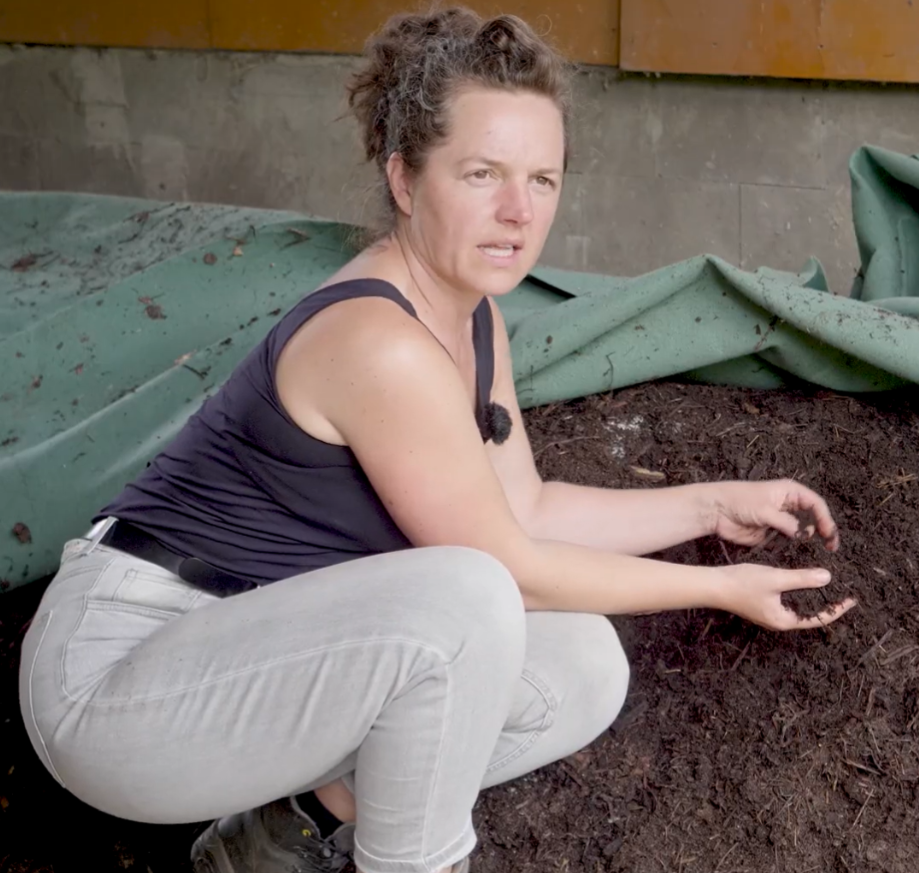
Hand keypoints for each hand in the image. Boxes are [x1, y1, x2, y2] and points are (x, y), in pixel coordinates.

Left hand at [706, 479, 839, 550]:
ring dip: (809, 542)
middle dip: (822, 532)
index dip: (825, 519)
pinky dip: (794, 549)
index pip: (816, 504)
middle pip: (813, 518)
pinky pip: (788, 542)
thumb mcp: (766, 510)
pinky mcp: (772, 533)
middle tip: (831, 548)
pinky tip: (800, 556)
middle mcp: (789, 506)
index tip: (829, 534)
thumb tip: (806, 535)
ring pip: (802, 532)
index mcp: (790, 492)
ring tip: (819, 554)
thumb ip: (787, 523)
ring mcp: (781, 520)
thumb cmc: (740, 501)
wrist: (717, 510)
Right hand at [715, 563, 855, 630]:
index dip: (837, 609)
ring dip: (814, 596)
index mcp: (784, 620)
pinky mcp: (764, 604)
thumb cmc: (742, 583)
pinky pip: (790, 600)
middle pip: (811, 614)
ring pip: (800, 606)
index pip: (819, 618)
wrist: (713, 585)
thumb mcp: (775, 578)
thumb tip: (827, 577)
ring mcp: (771, 613)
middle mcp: (779, 620)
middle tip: (845, 590)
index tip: (852, 599)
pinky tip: (803, 579)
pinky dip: (801, 591)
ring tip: (829, 584)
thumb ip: (802, 578)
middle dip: (828, 602)